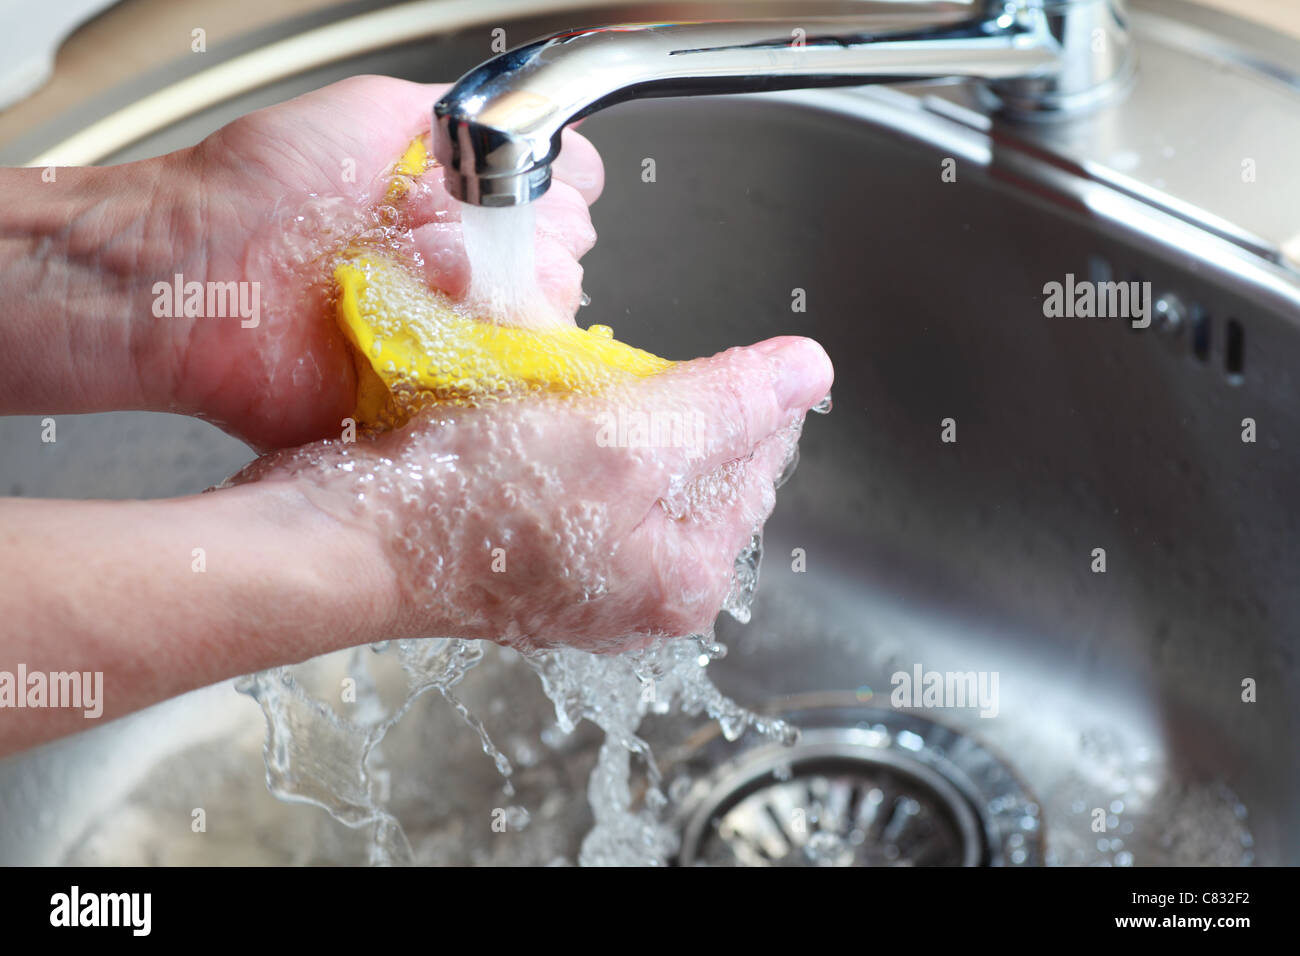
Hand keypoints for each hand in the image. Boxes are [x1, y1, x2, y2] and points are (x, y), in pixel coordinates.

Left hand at [178, 75, 604, 449]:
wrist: (185, 275)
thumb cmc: (257, 191)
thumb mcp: (366, 114)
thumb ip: (456, 116)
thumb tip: (535, 141)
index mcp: (457, 215)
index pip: (561, 212)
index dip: (553, 202)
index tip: (511, 194)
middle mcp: (462, 280)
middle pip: (562, 274)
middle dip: (523, 249)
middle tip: (441, 236)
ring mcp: (448, 343)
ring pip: (536, 334)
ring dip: (489, 295)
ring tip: (412, 272)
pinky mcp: (423, 403)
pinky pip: (491, 397)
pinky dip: (481, 363)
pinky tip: (433, 328)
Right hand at [234, 336, 833, 650]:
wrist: (344, 541)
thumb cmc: (477, 500)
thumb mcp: (626, 440)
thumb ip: (729, 405)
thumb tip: (813, 371)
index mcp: (687, 575)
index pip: (758, 458)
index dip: (740, 389)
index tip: (688, 350)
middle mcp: (645, 587)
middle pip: (697, 462)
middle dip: (667, 401)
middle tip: (611, 371)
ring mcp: (587, 574)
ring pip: (633, 460)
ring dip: (611, 408)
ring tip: (566, 385)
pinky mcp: (531, 552)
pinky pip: (576, 472)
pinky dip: (564, 431)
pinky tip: (529, 411)